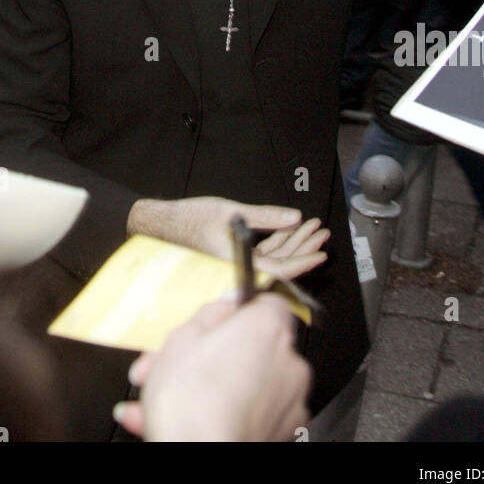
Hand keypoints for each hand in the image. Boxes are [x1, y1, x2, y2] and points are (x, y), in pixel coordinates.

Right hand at [113, 296, 312, 441]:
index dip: (237, 313)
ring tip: (167, 401)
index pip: (265, 304)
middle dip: (213, 354)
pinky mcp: (284, 433)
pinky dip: (225, 413)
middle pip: (252, 346)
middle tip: (178, 365)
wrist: (198, 455)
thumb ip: (209, 313)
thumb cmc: (191, 403)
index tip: (216, 324)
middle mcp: (288, 362)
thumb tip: (224, 304)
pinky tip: (187, 419)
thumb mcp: (182, 337)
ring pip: (248, 382)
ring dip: (212, 387)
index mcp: (267, 328)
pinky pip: (252, 412)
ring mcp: (290, 401)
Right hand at [126, 196, 328, 281]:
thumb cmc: (190, 219)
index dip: (303, 262)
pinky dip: (277, 243)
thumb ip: (264, 217)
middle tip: (321, 233)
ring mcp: (237, 266)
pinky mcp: (235, 259)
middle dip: (303, 248)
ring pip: (273, 260)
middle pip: (280, 265)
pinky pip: (262, 256)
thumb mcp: (230, 212)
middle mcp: (239, 270)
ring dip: (293, 244)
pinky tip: (288, 229)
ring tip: (312, 228)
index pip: (279, 271)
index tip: (321, 254)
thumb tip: (293, 218)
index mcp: (237, 265)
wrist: (162, 225)